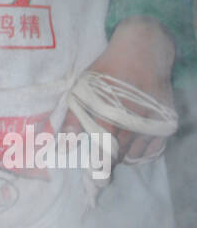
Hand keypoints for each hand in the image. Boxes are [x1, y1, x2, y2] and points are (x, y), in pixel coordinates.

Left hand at [61, 17, 174, 199]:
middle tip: (99, 169)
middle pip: (120, 153)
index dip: (98, 164)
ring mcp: (152, 120)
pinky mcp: (165, 121)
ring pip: (136, 153)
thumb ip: (73, 117)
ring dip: (123, 157)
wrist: (144, 50)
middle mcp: (135, 118)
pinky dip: (141, 152)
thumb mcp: (85, 86)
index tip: (92, 177)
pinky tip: (131, 147)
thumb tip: (63, 145)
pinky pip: (154, 148)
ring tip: (114, 153)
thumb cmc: (108, 68)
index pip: (104, 145)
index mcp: (112, 109)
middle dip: (108, 163)